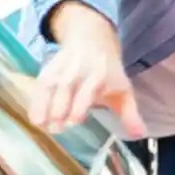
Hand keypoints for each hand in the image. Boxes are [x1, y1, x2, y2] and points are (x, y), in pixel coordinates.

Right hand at [28, 1, 145, 136]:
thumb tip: (139, 136)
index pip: (87, 91)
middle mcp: (78, 71)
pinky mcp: (49, 70)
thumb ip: (130, 115)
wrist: (91, 39)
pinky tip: (34, 117)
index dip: (78, 106)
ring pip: (50, 86)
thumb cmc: (109, 72)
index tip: (73, 122)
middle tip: (55, 129)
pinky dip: (35, 99)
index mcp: (99, 76)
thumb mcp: (123, 90)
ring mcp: (62, 69)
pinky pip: (40, 84)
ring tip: (40, 124)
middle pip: (65, 88)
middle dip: (59, 108)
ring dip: (43, 104)